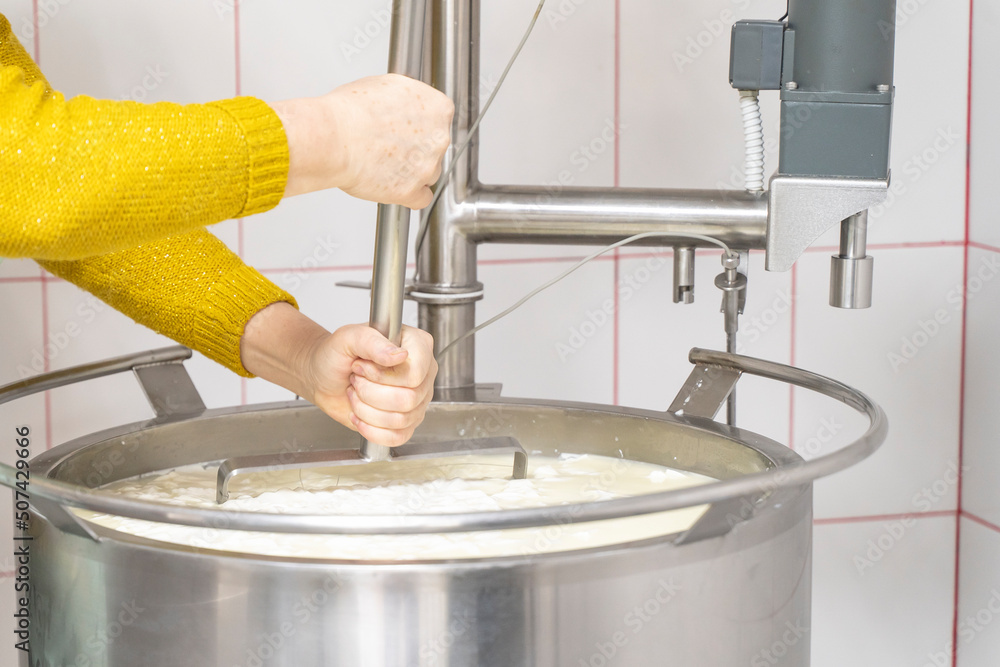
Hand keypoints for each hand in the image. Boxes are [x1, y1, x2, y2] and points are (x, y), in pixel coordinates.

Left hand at [240, 303, 436, 445]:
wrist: (319, 374)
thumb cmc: (331, 353)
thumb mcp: (344, 338)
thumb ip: (370, 339)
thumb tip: (395, 351)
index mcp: (415, 345)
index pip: (419, 368)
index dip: (385, 373)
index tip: (365, 364)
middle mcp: (421, 373)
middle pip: (409, 398)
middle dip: (370, 393)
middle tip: (355, 379)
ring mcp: (416, 399)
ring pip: (403, 419)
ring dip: (368, 410)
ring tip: (356, 394)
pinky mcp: (405, 422)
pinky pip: (399, 437)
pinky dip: (373, 430)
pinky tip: (361, 414)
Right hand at [271, 74, 453, 207]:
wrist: (334, 138)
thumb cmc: (351, 111)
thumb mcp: (387, 86)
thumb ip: (408, 99)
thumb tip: (406, 106)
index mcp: (437, 108)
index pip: (440, 119)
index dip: (421, 125)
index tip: (408, 128)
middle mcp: (439, 138)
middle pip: (435, 147)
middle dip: (416, 148)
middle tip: (390, 145)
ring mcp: (428, 166)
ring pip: (429, 173)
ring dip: (412, 171)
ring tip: (384, 164)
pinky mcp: (413, 191)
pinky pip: (422, 198)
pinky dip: (411, 195)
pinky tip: (396, 186)